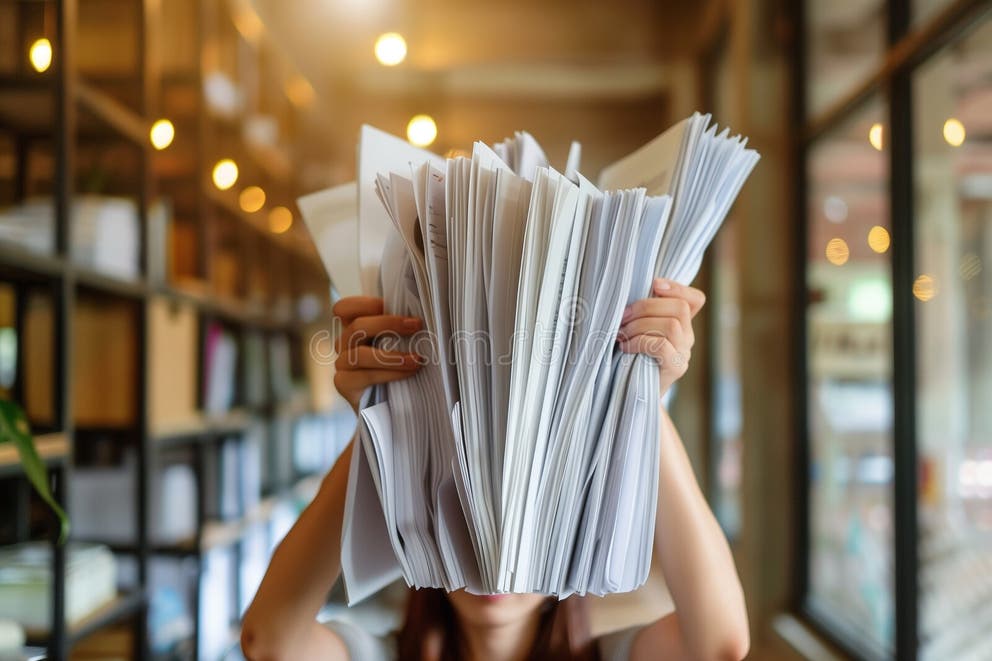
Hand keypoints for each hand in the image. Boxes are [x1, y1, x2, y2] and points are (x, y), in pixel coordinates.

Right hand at [331, 296, 424, 412]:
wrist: (389, 405)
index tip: (390, 306)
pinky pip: (365, 375)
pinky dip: (390, 373)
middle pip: (357, 327)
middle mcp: (343, 344)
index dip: (364, 304)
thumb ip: (398, 329)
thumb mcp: (396, 343)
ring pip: (361, 354)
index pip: (344, 308)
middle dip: (389, 323)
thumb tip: (419, 316)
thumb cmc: (395, 367)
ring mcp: (342, 364)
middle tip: (416, 325)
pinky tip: (409, 373)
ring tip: (417, 359)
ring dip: (393, 356)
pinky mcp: (343, 383)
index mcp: (353, 327)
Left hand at [617, 278, 705, 394]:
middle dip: (646, 306)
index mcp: (681, 323)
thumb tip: (624, 292)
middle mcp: (687, 336)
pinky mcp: (676, 368)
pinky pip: (662, 346)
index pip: (694, 299)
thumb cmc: (630, 357)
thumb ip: (642, 313)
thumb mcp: (637, 331)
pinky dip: (639, 342)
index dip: (678, 287)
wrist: (632, 395)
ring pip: (671, 325)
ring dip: (640, 325)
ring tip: (622, 333)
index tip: (654, 284)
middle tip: (623, 317)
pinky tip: (626, 347)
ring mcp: (684, 353)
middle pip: (679, 307)